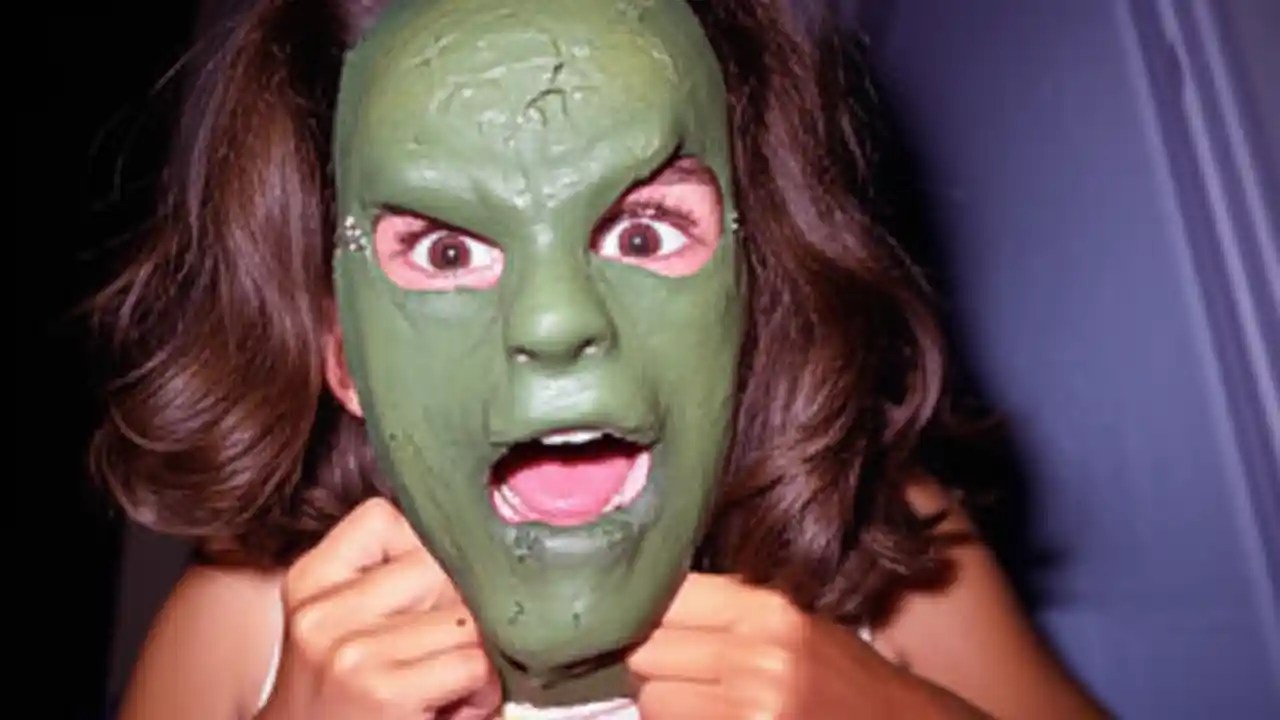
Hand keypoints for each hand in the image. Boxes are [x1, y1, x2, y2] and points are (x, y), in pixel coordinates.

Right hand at [258, 498, 500, 719]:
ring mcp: (353, 652)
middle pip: (437, 566)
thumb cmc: (347, 695)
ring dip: (480, 649)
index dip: (426, 548)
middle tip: (450, 642)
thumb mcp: (344, 622)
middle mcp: (322, 614)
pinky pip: (473, 662)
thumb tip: (476, 542)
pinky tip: (461, 701)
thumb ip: (389, 576)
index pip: (386, 517)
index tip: (430, 587)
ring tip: (455, 676)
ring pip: (466, 616)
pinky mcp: (384, 692)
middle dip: (462, 602)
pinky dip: (484, 685)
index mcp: (310, 581)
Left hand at [626, 573, 981, 718]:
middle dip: (652, 662)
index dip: (650, 612)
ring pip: (652, 700)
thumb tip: (644, 604)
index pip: (666, 597)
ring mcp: (749, 710)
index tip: (650, 621)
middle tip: (677, 669)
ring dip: (663, 702)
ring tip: (698, 700)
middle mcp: (755, 658)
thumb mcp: (791, 621)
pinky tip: (711, 718)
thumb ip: (725, 610)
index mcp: (767, 610)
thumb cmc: (840, 674)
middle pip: (647, 652)